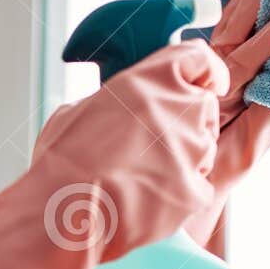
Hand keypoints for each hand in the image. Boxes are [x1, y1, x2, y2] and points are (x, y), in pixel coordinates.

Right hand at [25, 40, 226, 263]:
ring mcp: (194, 151)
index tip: (207, 83)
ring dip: (182, 160)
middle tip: (151, 146)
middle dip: (185, 124)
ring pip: (204, 150)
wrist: (65, 210)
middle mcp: (182, 107)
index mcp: (153, 78)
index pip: (199, 58)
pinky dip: (179, 197)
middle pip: (203, 108)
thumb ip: (111, 103)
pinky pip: (197, 190)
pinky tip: (146, 202)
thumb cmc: (63, 162)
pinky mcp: (196, 191)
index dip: (205, 73)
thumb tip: (112, 111)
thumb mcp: (78, 110)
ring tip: (140, 178)